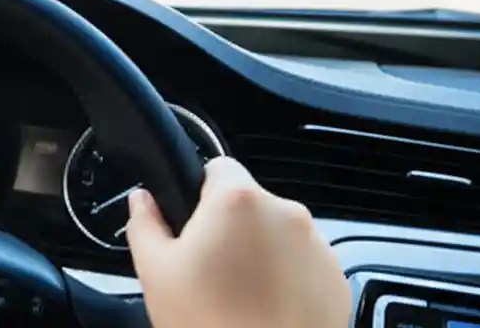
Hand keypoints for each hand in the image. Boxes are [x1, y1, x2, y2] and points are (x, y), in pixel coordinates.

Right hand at [125, 157, 349, 327]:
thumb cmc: (209, 325)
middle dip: (230, 229)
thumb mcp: (155, 273)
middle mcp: (286, 213)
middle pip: (249, 204)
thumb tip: (142, 200)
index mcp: (238, 200)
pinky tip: (265, 311)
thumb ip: (145, 223)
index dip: (199, 195)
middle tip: (209, 272)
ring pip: (278, 235)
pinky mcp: (337, 279)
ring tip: (238, 298)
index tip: (192, 227)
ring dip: (261, 254)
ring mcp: (318, 247)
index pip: (217, 167)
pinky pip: (304, 265)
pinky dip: (288, 280)